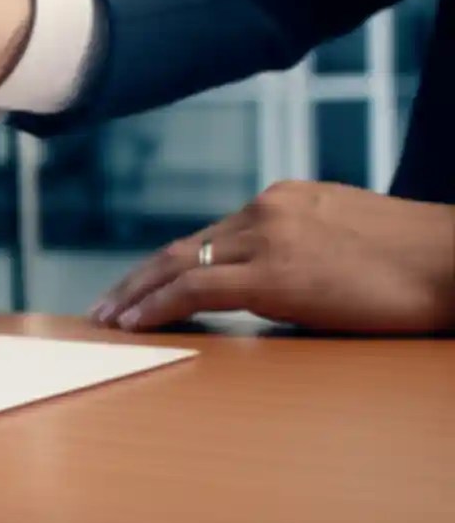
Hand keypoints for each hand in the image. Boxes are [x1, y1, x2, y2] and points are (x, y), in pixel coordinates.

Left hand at [91, 181, 454, 333]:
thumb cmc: (417, 262)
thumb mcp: (347, 238)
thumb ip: (300, 247)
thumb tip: (269, 279)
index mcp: (285, 200)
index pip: (208, 235)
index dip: (166, 264)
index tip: (138, 285)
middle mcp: (268, 209)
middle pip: (182, 246)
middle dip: (138, 278)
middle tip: (105, 304)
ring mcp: (270, 237)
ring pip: (179, 264)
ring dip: (137, 294)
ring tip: (108, 319)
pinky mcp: (276, 272)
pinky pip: (196, 287)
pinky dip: (157, 304)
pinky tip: (136, 322)